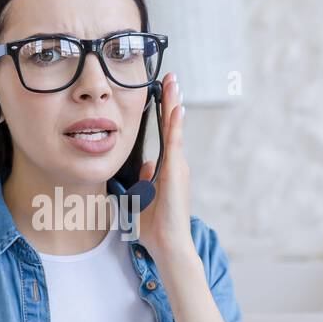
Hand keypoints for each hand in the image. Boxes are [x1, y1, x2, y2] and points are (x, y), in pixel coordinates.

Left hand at [134, 72, 194, 264]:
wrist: (167, 243)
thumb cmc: (155, 226)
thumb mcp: (145, 196)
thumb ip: (146, 179)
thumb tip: (147, 165)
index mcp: (168, 169)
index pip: (166, 134)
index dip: (165, 114)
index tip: (164, 93)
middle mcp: (176, 165)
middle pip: (173, 126)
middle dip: (172, 101)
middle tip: (171, 78)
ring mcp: (178, 167)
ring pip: (175, 129)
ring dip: (173, 105)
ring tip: (173, 83)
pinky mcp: (175, 172)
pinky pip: (175, 143)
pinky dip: (175, 125)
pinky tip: (176, 108)